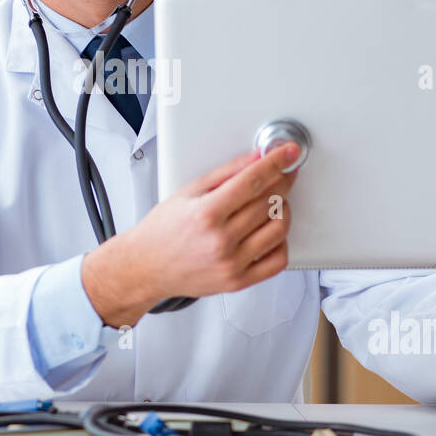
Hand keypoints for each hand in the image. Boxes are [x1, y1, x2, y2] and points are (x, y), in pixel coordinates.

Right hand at [82, 142, 300, 326]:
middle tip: (280, 174)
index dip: (276, 163)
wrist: (147, 266)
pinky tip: (269, 231)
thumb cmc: (163, 230)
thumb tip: (256, 158)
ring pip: (279, 229)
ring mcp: (231, 263)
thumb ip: (225, 173)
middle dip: (281, 182)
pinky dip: (281, 242)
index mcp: (206, 213)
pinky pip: (277, 261)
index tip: (289, 153)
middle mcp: (220, 240)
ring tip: (272, 203)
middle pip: (269, 202)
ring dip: (283, 210)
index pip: (252, 181)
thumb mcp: (188, 191)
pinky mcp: (237, 281)